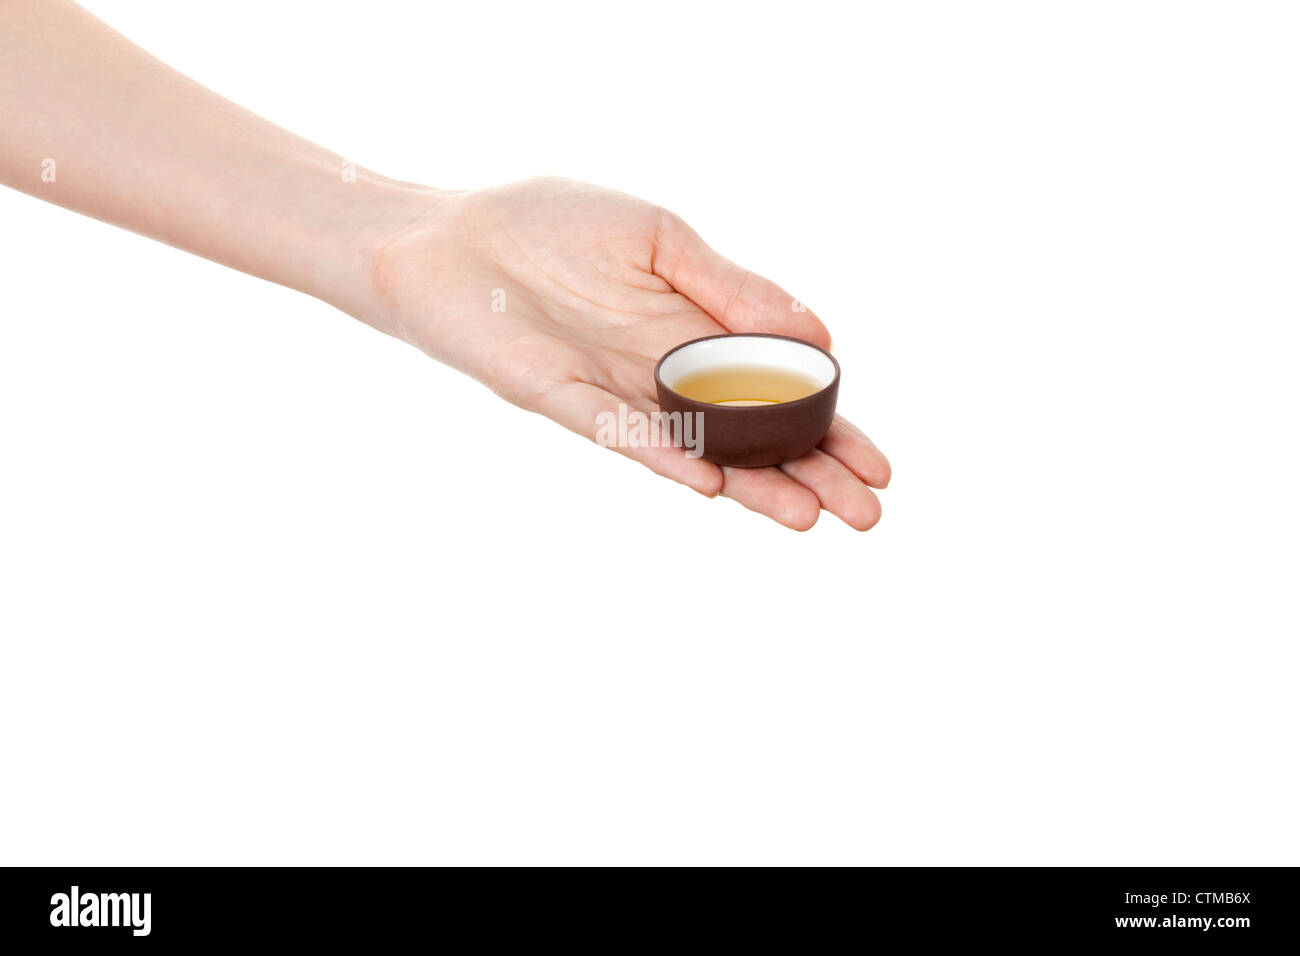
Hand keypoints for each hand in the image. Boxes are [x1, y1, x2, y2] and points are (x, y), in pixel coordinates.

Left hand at [363, 178, 889, 529]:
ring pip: (698, 452)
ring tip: (809, 519)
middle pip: (751, 439)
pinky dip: (665, 456)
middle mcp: (663, 379)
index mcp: (695, 338)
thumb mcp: (661, 238)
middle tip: (867, 518)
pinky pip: (621, 434)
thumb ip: (732, 287)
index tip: (881, 469)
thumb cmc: (549, 225)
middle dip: (811, 476)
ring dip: (753, 487)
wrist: (451, 232)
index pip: (777, 395)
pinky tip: (711, 483)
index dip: (830, 430)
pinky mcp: (561, 398)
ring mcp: (615, 396)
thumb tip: (820, 332)